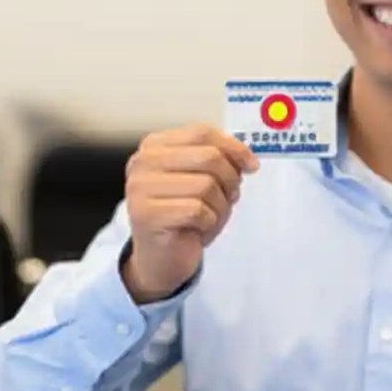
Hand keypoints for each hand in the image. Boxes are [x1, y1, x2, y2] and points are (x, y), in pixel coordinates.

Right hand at [122, 123, 258, 302]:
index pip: (202, 132)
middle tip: (230, 197)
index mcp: (155, 146)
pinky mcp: (146, 216)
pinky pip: (198, 212)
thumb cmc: (184, 214)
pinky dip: (208, 223)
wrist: (161, 257)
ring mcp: (140, 189)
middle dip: (230, 180)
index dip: (233, 147)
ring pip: (206, 185)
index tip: (251, 165)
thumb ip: (219, 160)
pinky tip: (197, 230)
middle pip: (208, 157)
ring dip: (220, 206)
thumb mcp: (203, 178)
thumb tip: (246, 158)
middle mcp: (143, 162)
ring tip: (210, 217)